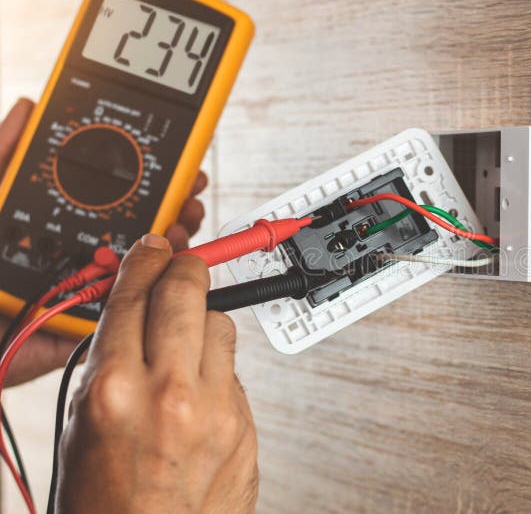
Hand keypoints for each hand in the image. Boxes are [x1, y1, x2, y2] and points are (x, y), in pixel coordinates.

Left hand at [0, 98, 208, 385]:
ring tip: (184, 226)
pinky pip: (128, 312)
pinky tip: (171, 272)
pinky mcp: (83, 326)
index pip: (114, 197)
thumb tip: (30, 108)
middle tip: (190, 195)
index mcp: (57, 223)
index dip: (149, 179)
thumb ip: (6, 155)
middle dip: (175, 210)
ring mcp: (84, 289)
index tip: (178, 165)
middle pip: (140, 230)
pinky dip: (158, 294)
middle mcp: (77, 253)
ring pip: (144, 268)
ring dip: (174, 247)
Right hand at [58, 236, 257, 512]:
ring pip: (221, 324)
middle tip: (185, 264)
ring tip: (188, 342)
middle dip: (187, 268)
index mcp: (113, 389)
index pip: (134, 295)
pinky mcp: (244, 423)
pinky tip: (199, 390)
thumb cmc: (106, 501)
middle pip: (188, 292)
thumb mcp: (80, 424)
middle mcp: (168, 392)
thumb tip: (132, 312)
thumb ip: (108, 361)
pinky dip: (217, 368)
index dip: (145, 262)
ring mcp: (214, 408)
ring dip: (204, 322)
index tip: (154, 249)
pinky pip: (233, 370)